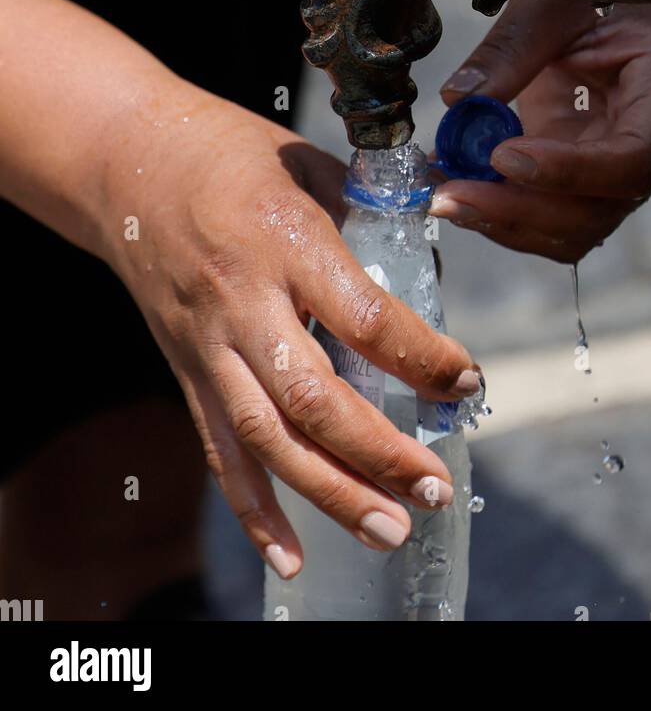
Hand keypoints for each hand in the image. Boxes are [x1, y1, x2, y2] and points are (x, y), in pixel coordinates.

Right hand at [95, 82, 480, 576]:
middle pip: (312, 397)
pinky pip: (218, 450)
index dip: (420, 358)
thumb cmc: (227, 151)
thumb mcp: (307, 161)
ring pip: (266, 438)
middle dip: (379, 452)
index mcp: (286, 241)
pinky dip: (252, 510)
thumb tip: (440, 235)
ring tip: (390, 529)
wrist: (124, 161)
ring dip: (330, 493)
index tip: (465, 381)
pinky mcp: (185, 370)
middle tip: (435, 488)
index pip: (362, 317)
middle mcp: (244, 302)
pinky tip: (291, 558)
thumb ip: (370, 208)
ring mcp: (208, 344)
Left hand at [430, 0, 650, 261]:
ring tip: (440, 195)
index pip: (633, 159)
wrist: (610, 6)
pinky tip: (453, 187)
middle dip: (517, 211)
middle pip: (597, 211)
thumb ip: (514, 46)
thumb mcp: (557, 4)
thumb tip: (460, 95)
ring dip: (501, 222)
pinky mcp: (585, 183)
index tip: (503, 156)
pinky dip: (498, 211)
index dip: (569, 170)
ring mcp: (620, 174)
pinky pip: (547, 216)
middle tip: (447, 196)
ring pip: (570, 229)